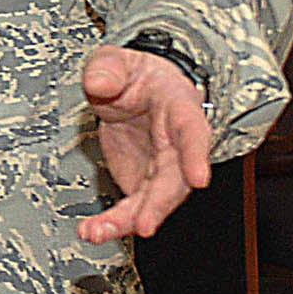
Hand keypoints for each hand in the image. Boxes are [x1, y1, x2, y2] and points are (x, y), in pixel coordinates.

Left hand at [77, 45, 212, 244]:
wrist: (133, 91)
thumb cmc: (135, 75)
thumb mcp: (116, 60)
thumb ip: (107, 68)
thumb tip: (99, 84)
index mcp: (179, 109)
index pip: (193, 132)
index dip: (196, 155)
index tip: (199, 178)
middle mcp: (177, 145)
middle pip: (174, 179)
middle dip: (159, 204)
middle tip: (144, 225)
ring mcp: (161, 168)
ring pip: (152, 201)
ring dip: (127, 221)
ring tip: (97, 233)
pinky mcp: (142, 183)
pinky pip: (131, 208)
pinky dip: (113, 222)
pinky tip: (93, 232)